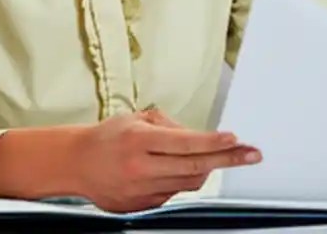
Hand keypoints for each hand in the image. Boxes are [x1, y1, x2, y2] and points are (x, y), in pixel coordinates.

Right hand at [69, 108, 261, 211]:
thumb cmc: (107, 138)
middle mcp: (139, 168)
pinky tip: (180, 169)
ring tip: (222, 156)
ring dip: (207, 170)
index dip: (214, 142)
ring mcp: (139, 191)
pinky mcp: (139, 207)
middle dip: (227, 160)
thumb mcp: (137, 119)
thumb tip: (202, 137)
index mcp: (138, 141)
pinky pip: (172, 194)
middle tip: (252, 154)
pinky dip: (182, 181)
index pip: (185, 143)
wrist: (73, 164)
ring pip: (187, 184)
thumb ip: (170, 127)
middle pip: (193, 168)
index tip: (236, 139)